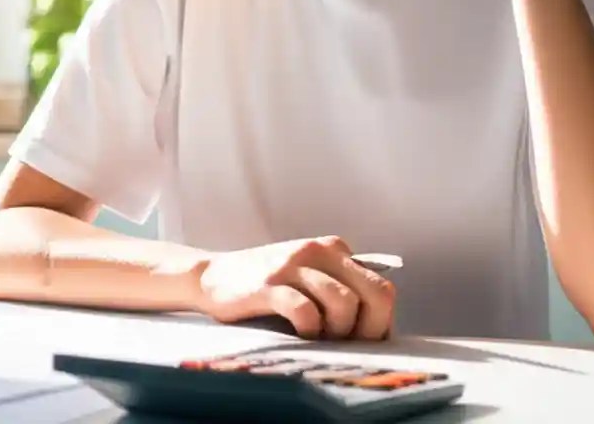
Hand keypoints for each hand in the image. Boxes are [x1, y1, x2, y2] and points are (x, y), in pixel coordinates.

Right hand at [193, 236, 394, 339]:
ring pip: (343, 302)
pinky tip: (300, 335)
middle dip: (368, 329)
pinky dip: (310, 330)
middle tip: (346, 345)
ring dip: (337, 331)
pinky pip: (306, 311)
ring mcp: (293, 265)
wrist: (212, 276)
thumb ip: (340, 288)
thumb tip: (378, 329)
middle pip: (374, 294)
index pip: (381, 288)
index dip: (379, 323)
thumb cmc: (267, 285)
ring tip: (320, 339)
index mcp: (334, 249)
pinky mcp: (269, 284)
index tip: (361, 342)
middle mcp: (318, 250)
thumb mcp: (310, 276)